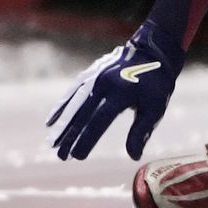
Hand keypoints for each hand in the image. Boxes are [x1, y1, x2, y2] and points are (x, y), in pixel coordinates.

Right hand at [46, 30, 175, 160]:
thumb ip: (141, 131)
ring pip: (74, 103)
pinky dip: (62, 105)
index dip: (87, 139)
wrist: (154, 50)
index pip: (98, 121)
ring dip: (62, 123)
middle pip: (82, 114)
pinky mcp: (92, 72)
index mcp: (121, 93)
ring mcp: (96, 76)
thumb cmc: (156, 83)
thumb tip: (133, 157)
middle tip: (60, 155)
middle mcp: (104, 83)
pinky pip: (73, 90)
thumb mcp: (155, 108)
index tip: (77, 156)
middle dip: (70, 136)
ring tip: (51, 142)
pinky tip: (52, 119)